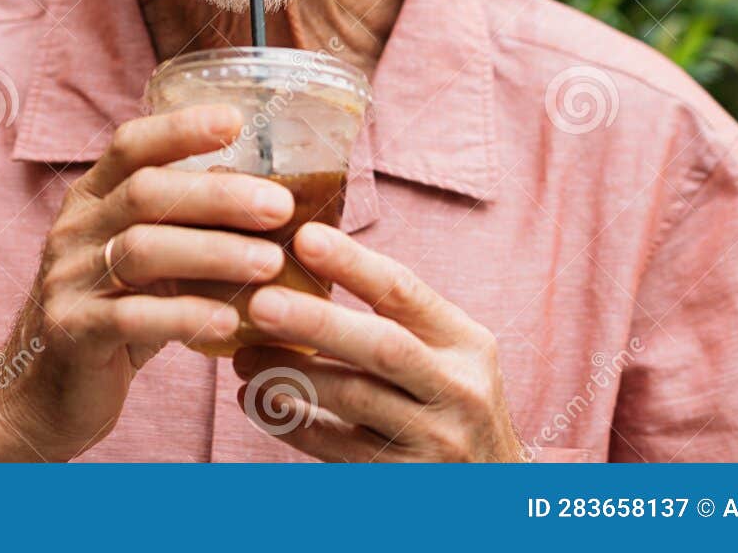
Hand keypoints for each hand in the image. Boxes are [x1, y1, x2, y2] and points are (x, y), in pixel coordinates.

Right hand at [0, 105, 294, 460]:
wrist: (44, 392)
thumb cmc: (114, 315)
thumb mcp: (144, 262)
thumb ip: (185, 229)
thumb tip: (273, 202)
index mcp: (91, 200)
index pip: (131, 146)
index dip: (181, 129)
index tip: (237, 120)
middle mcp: (74, 230)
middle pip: (145, 193)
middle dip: (218, 195)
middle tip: (280, 206)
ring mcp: (68, 280)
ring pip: (141, 250)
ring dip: (214, 252)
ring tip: (270, 264)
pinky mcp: (71, 333)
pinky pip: (131, 317)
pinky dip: (185, 316)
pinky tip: (230, 322)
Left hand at [232, 222, 524, 461]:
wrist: (493, 499)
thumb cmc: (448, 408)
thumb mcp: (445, 357)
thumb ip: (395, 320)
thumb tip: (306, 261)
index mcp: (466, 343)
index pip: (406, 292)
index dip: (354, 263)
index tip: (304, 237)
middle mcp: (459, 389)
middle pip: (382, 347)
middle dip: (317, 321)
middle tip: (259, 304)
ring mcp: (436, 440)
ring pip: (352, 398)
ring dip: (289, 373)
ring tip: (244, 357)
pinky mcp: (406, 481)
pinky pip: (336, 448)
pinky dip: (290, 423)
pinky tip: (256, 402)